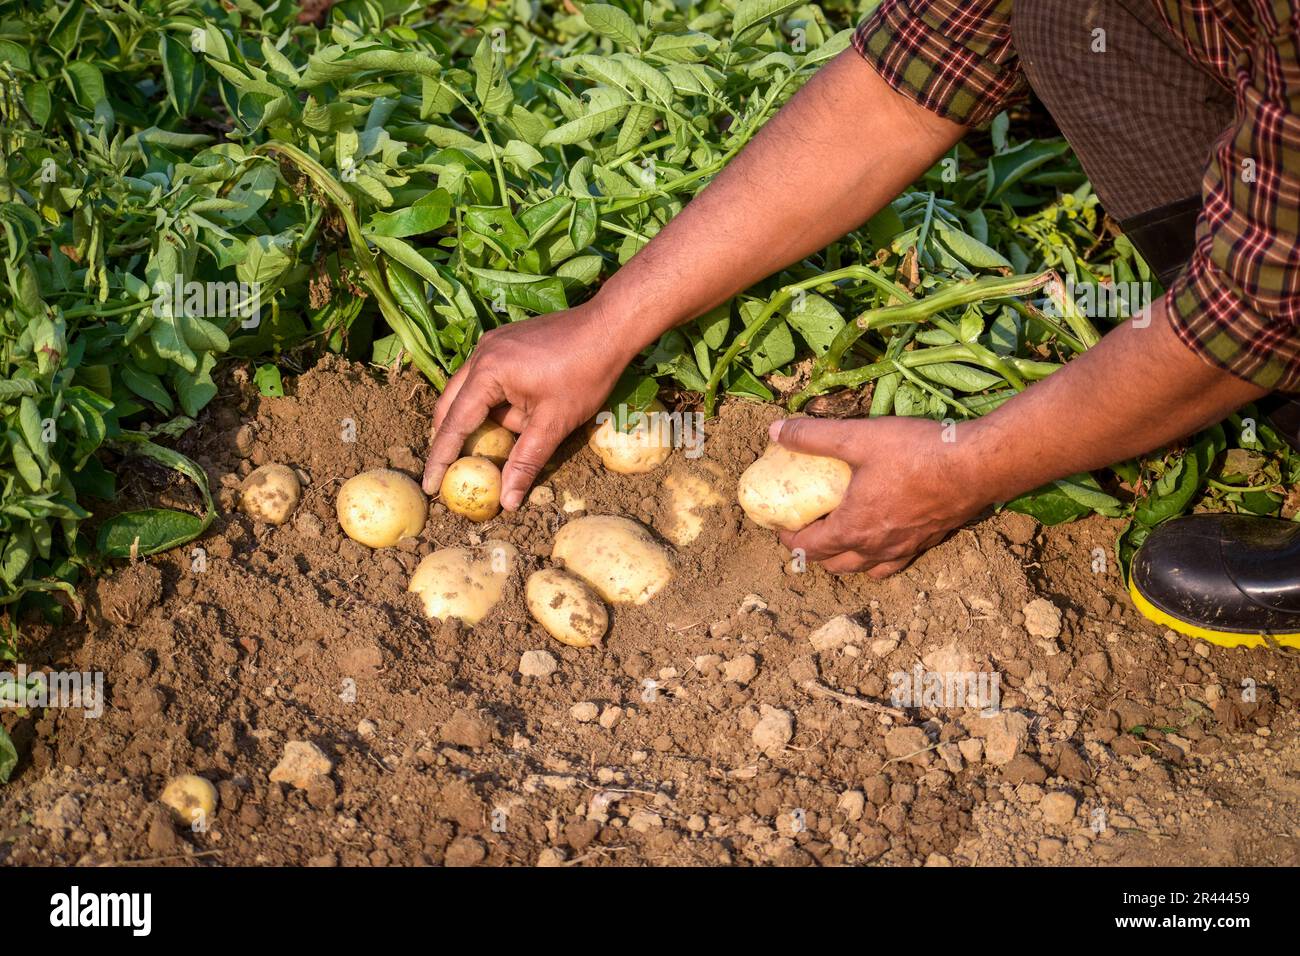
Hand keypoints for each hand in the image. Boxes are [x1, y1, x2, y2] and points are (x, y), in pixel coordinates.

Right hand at [422, 300, 634, 508]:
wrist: (609, 326)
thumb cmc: (586, 373)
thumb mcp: (554, 423)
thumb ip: (525, 462)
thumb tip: (507, 500)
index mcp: (488, 372)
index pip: (455, 423)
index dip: (441, 458)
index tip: (429, 486)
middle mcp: (482, 354)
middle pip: (450, 404)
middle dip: (447, 438)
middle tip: (446, 471)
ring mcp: (492, 344)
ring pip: (467, 390)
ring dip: (471, 419)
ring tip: (477, 450)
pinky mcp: (505, 342)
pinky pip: (484, 377)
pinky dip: (487, 401)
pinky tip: (503, 419)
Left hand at [770, 415, 991, 576]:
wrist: (976, 467)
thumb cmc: (915, 453)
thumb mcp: (857, 437)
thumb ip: (813, 437)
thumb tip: (776, 431)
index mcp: (853, 529)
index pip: (808, 548)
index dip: (788, 538)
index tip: (782, 524)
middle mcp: (875, 549)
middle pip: (833, 564)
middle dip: (814, 551)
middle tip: (807, 527)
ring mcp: (902, 550)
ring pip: (863, 569)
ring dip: (844, 559)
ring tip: (840, 535)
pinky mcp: (926, 544)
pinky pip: (893, 564)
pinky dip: (877, 558)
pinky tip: (880, 536)